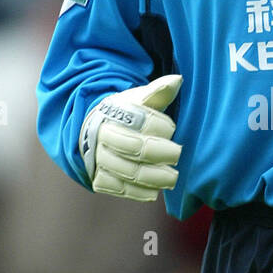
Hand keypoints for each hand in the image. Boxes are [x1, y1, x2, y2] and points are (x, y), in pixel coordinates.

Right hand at [79, 75, 182, 200]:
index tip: (171, 128)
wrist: (95, 131)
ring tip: (172, 178)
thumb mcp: (138, 99)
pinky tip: (155, 191)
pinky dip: (139, 192)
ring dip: (154, 177)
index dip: (160, 126)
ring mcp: (100, 160)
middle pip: (135, 149)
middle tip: (177, 154)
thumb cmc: (124, 114)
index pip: (141, 121)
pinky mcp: (100, 179)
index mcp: (113, 114)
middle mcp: (103, 138)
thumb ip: (158, 92)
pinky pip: (119, 190)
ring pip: (129, 172)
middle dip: (160, 153)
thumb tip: (177, 80)